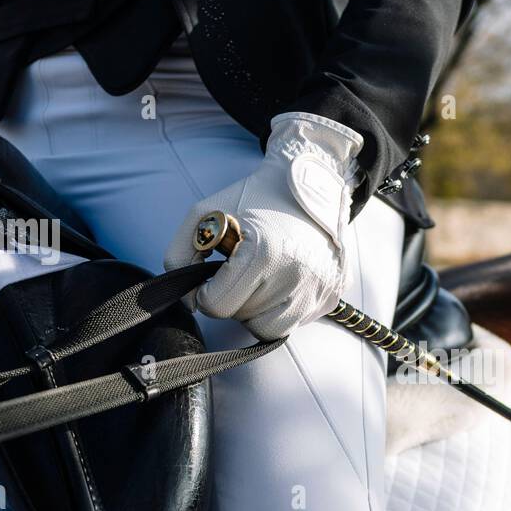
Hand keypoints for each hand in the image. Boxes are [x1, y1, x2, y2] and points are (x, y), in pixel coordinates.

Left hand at [163, 112, 361, 338]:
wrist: (311, 181)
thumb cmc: (256, 196)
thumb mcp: (204, 212)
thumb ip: (180, 256)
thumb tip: (188, 301)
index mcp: (264, 254)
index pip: (218, 306)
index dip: (208, 293)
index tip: (216, 273)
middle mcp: (296, 277)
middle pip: (243, 318)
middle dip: (235, 297)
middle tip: (242, 269)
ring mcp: (317, 290)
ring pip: (270, 329)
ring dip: (258, 309)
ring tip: (261, 278)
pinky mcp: (331, 296)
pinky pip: (296, 321)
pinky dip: (283, 307)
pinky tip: (283, 279)